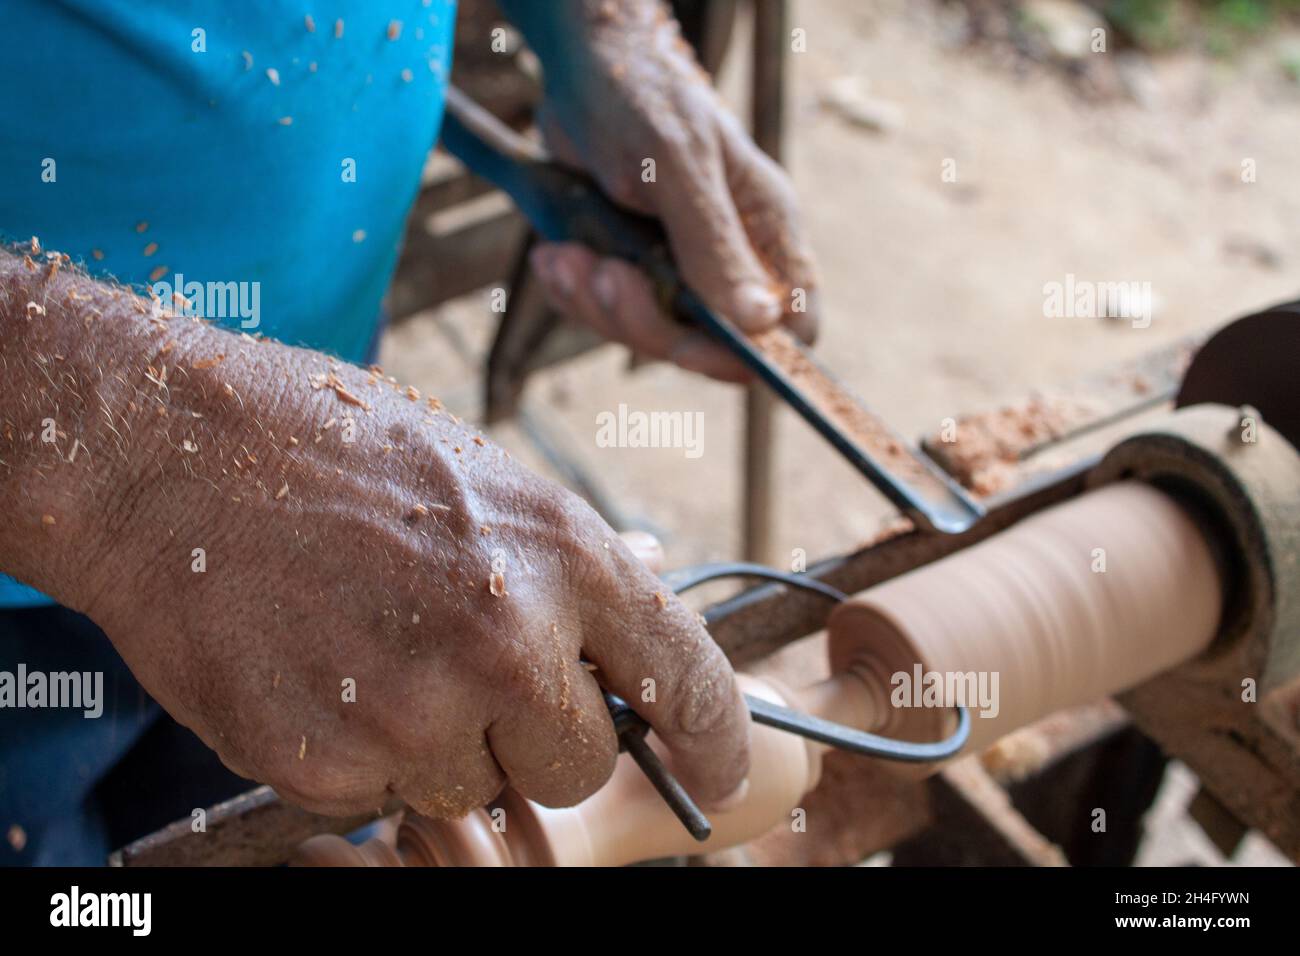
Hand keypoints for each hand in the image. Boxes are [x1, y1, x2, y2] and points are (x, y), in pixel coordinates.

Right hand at [4, 269, 748, 816]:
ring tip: (375, 651)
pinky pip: (381, 800)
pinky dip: (361, 758)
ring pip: (473, 790)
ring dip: (440, 745)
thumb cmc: (331, 449)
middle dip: (538, 736)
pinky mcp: (324, 763)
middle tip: (471, 674)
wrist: (169, 454)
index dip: (716, 740)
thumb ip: (569, 569)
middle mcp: (507, 641)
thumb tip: (636, 626)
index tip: (717, 772)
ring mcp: (414, 710)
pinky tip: (322, 674)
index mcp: (564, 555)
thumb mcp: (486, 475)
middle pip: (579, 764)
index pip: (687, 679)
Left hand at [525, 1, 818, 382]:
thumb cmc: (640, 95)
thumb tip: (760, 324)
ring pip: (651, 334)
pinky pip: (607, 314)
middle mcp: (730, 256)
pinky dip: (574, 293)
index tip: (691, 346)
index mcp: (766, 230)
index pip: (793, 325)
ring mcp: (678, 266)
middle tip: (604, 276)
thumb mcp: (678, 167)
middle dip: (646, 322)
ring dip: (598, 306)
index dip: (753, 354)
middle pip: (710, 343)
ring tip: (566, 257)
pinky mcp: (630, 266)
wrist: (578, 65)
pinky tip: (554, 255)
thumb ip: (715, 246)